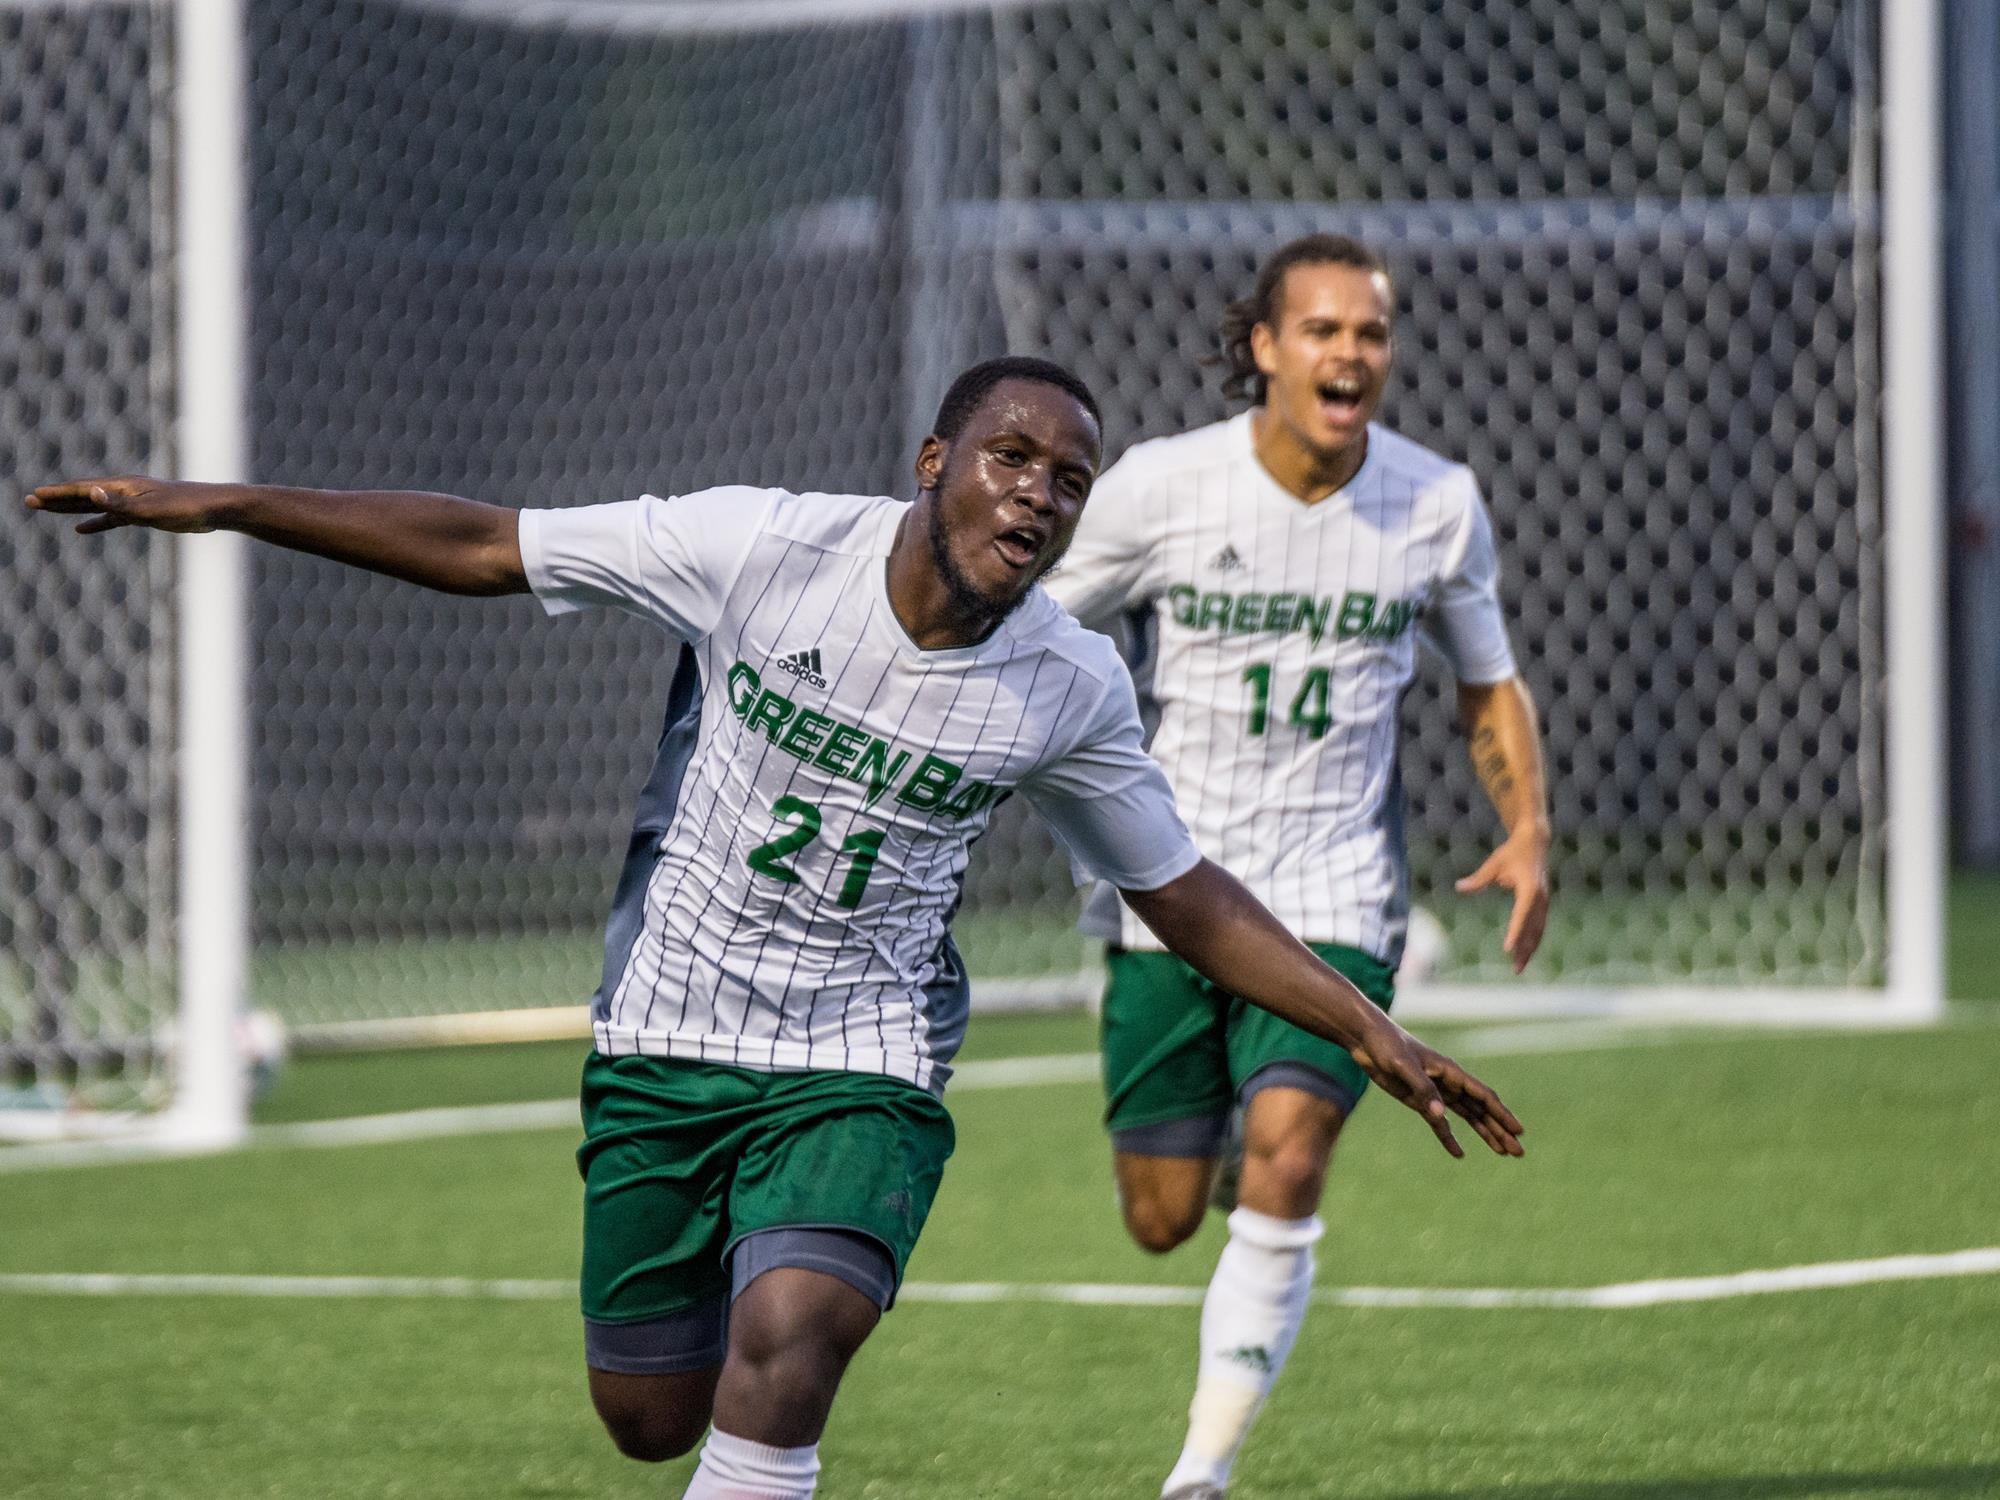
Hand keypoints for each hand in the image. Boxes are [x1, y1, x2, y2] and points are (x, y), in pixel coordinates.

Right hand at [25, 476, 231, 535]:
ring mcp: (134, 502)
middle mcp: (125, 491)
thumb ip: (118, 505)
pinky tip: (81, 529)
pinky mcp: (144, 514)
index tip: (34, 497)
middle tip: (29, 502)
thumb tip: (90, 493)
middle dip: (56, 500)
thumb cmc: (185, 507)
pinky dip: (94, 523)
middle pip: (83, 495)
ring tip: (47, 511)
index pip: (81, 489)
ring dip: (70, 510)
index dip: (57, 495)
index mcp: (123, 487)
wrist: (215, 508)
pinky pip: (111, 519)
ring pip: (94, 506)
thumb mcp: (149, 510)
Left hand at [1348, 1012, 1524, 1159]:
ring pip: (1467, 1116)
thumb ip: (1423, 1090)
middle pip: (1481, 1110)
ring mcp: (1434, 1092)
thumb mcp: (1404, 1066)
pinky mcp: (1418, 1099)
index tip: (1518, 1131)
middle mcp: (1447, 1083)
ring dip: (1484, 1133)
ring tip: (1502, 1152)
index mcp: (1450, 1072)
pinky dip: (1449, 1137)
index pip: (1483, 1096)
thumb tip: (1441, 1116)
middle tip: (1518, 1152)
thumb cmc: (1386, 1045)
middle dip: (1500, 1130)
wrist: (1365, 1037)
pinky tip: (1459, 1153)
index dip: (1502, 1115)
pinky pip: (1439, 1122)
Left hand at [1455, 826, 1549, 972]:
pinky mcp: (1543, 903)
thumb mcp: (1493, 864)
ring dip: (1530, 949)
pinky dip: (1533, 940)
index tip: (1507, 949)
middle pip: (1533, 929)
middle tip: (1515, 969)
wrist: (1535, 842)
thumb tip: (1459, 887)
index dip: (1515, 933)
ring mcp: (1545, 902)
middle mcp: (1541, 898)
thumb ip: (1478, 879)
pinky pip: (1539, 926)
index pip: (1521, 916)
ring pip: (1538, 931)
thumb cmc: (1512, 852)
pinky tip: (1525, 953)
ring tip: (1519, 967)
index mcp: (1530, 889)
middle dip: (1525, 950)